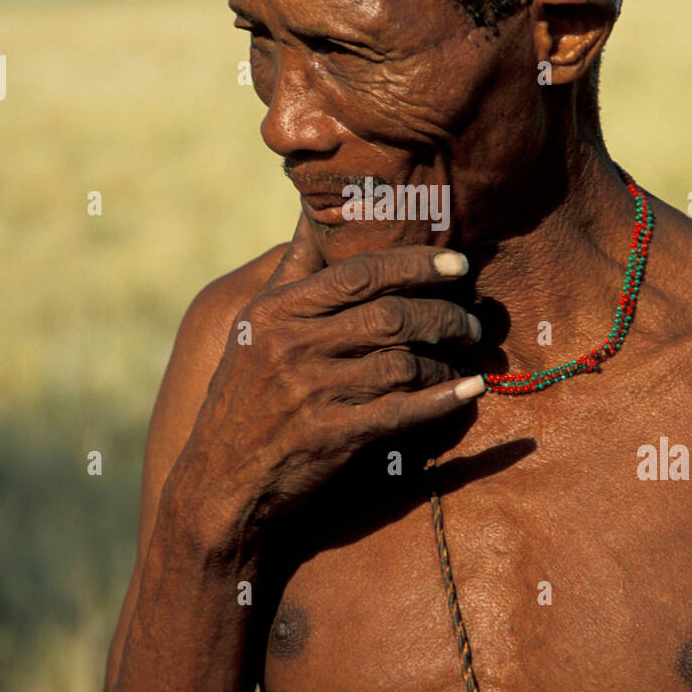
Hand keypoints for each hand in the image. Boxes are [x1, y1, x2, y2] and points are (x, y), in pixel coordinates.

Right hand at [166, 213, 484, 545]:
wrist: (219, 481)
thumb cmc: (244, 395)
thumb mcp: (254, 326)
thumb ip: (292, 270)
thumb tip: (314, 209)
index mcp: (276, 311)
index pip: (359, 273)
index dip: (416, 264)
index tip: (458, 264)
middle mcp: (291, 346)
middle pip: (390, 316)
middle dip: (443, 314)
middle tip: (471, 321)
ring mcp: (310, 393)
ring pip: (402, 362)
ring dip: (445, 358)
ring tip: (465, 355)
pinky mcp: (330, 437)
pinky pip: (402, 411)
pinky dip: (443, 398)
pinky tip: (470, 390)